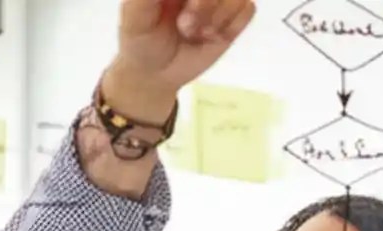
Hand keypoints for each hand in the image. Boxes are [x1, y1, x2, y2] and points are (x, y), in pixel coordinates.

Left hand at [104, 0, 256, 121]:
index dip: (199, 0)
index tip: (186, 14)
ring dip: (217, 18)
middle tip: (184, 26)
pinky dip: (231, 26)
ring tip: (194, 33)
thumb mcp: (134, 17)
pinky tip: (212, 37)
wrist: (156, 72)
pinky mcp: (233, 15)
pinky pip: (247, 8)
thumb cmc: (142, 40)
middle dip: (204, 5)